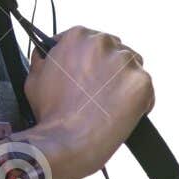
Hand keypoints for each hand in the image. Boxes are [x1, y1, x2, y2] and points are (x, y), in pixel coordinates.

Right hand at [15, 26, 153, 178]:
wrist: (67, 141)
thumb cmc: (50, 113)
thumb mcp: (34, 76)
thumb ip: (45, 59)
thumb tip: (48, 55)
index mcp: (77, 36)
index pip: (88, 39)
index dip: (85, 58)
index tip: (84, 72)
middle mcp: (104, 42)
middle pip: (113, 49)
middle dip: (107, 67)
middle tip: (96, 90)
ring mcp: (126, 62)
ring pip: (131, 67)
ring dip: (122, 81)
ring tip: (107, 103)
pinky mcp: (142, 82)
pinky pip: (144, 89)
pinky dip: (136, 101)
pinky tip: (119, 113)